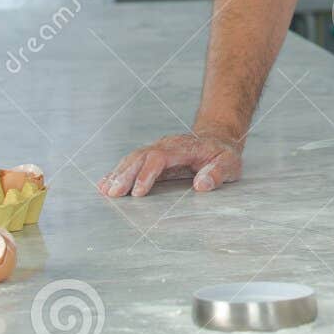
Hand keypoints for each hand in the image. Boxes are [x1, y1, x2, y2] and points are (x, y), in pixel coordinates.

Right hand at [97, 129, 242, 196]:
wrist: (217, 139)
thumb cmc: (223, 155)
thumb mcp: (229, 164)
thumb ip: (217, 173)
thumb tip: (201, 185)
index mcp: (183, 147)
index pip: (159, 158)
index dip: (147, 174)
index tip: (137, 193)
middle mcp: (166, 146)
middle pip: (141, 157)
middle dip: (126, 175)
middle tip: (113, 193)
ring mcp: (157, 150)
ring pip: (133, 158)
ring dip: (118, 174)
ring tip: (105, 190)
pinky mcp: (152, 157)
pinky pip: (132, 163)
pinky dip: (118, 172)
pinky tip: (105, 183)